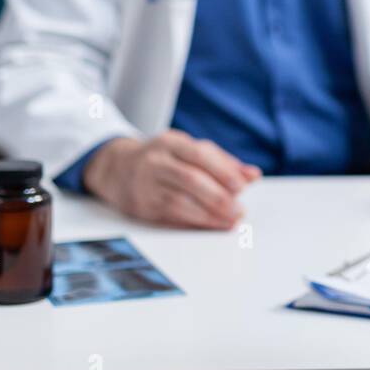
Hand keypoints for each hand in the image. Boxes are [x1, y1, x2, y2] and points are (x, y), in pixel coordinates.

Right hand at [84, 130, 261, 228]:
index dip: (222, 171)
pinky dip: (194, 222)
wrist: (116, 168)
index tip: (242, 187)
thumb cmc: (165, 158)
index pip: (199, 155)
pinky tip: (210, 225)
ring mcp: (145, 184)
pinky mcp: (141, 206)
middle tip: (239, 211)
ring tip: (229, 222)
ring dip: (208, 215)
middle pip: (189, 179)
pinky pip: (170, 216)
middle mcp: (155, 161)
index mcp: (171, 143)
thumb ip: (223, 162)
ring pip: (179, 202)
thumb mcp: (190, 151)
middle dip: (218, 197)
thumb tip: (253, 175)